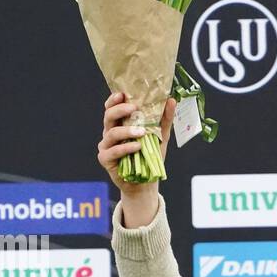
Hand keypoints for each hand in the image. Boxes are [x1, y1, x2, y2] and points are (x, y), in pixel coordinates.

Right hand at [97, 91, 176, 223]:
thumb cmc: (150, 157)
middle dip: (120, 110)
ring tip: (141, 132)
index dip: (114, 99)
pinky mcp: (106, 159)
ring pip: (111, 133)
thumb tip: (171, 100)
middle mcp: (110, 132)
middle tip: (134, 108)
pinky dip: (126, 148)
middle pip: (108, 116)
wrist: (145, 182)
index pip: (112, 107)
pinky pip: (114, 151)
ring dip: (126, 131)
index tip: (123, 93)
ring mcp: (106, 146)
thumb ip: (164, 120)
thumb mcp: (160, 137)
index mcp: (119, 124)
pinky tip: (137, 147)